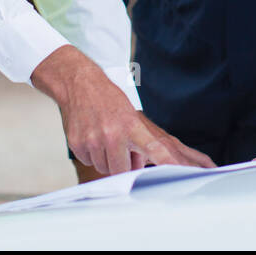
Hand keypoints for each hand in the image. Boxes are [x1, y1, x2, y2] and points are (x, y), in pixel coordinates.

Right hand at [32, 45, 215, 174]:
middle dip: (121, 162)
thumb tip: (138, 169)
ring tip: (103, 136)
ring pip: (103, 168)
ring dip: (105, 158)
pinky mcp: (77, 144)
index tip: (179, 170)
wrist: (80, 84)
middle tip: (117, 143)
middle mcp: (113, 134)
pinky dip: (90, 153)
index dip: (166, 162)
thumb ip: (139, 145)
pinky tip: (91, 135)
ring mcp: (93, 140)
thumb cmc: (109, 100)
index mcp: (132, 126)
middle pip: (121, 170)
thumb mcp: (130, 117)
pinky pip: (88, 161)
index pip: (154, 149)